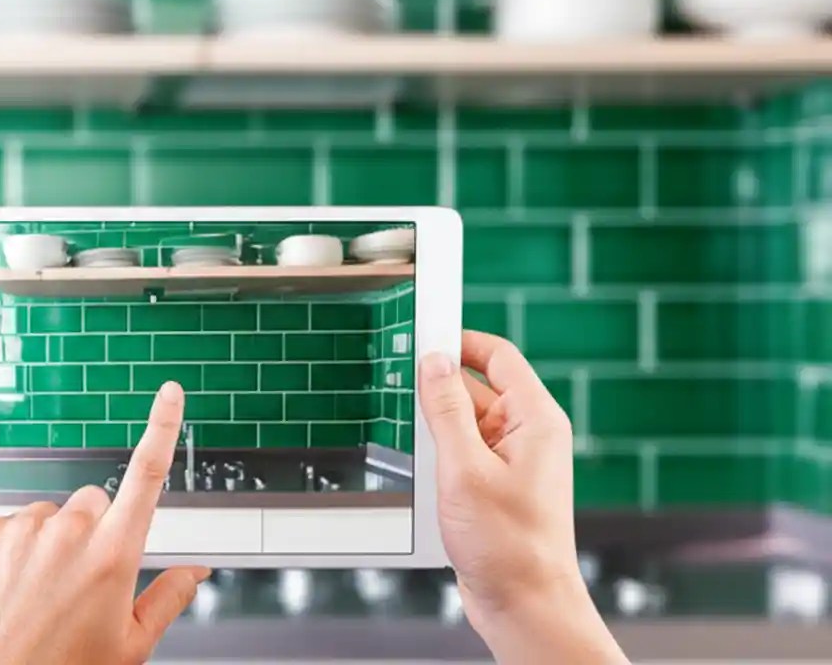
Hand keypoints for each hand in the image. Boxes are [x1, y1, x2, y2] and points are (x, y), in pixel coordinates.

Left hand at [0, 381, 209, 664]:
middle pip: (91, 503)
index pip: (147, 477)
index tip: (171, 394)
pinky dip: (8, 549)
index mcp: (113, 556)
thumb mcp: (129, 647)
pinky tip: (5, 589)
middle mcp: (68, 533)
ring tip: (34, 595)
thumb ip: (168, 599)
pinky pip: (6, 524)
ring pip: (47, 515)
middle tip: (76, 583)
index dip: (162, 429)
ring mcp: (21, 530)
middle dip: (91, 530)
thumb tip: (197, 571)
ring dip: (46, 541)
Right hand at [419, 331, 626, 664]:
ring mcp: (515, 461)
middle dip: (442, 387)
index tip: (424, 336)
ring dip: (440, 426)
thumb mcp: (464, 468)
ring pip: (468, 421)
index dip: (460, 341)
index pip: (498, 356)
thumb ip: (447, 409)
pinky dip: (444, 453)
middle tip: (404, 389)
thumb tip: (434, 363)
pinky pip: (467, 450)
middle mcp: (529, 435)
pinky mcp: (498, 485)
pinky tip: (428, 471)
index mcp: (535, 420)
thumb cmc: (508, 546)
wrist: (524, 604)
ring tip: (422, 446)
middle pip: (479, 386)